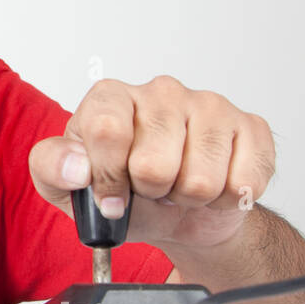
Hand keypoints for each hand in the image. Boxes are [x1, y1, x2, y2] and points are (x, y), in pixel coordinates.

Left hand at [27, 76, 275, 248]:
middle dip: (149, 192)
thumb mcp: (66, 186)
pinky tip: (213, 186)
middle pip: (154, 165)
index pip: (107, 129)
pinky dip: (226, 201)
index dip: (108, 177)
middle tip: (148, 188)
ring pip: (201, 180)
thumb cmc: (121, 191)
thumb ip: (53, 169)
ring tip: (177, 187)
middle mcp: (161, 91)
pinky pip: (244, 183)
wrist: (177, 212)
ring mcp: (210, 105)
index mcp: (111, 98)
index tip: (110, 199)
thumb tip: (76, 167)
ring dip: (187, 199)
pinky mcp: (251, 127)